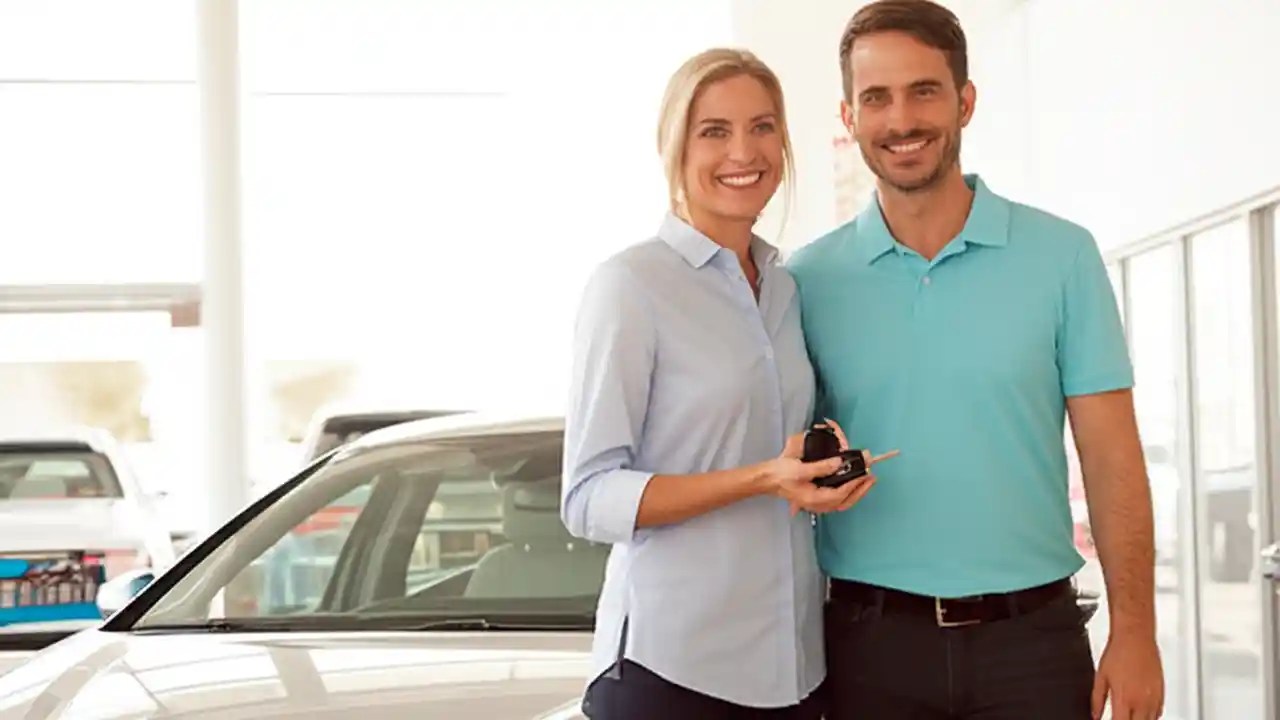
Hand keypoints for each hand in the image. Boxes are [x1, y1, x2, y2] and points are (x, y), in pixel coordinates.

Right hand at [769, 419, 889, 514]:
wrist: (767, 479)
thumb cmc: (781, 473)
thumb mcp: (800, 468)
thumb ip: (821, 467)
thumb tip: (840, 463)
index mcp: (812, 499)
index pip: (838, 495)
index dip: (853, 485)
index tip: (863, 474)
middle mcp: (816, 505)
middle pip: (844, 502)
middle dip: (860, 490)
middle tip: (871, 477)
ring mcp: (816, 504)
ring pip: (842, 503)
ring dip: (856, 492)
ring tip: (866, 480)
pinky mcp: (816, 500)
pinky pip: (837, 500)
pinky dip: (848, 493)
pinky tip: (852, 485)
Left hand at [1092, 630, 1163, 718]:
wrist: (1135, 636)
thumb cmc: (1118, 652)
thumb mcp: (1100, 677)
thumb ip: (1097, 699)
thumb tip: (1095, 715)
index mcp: (1124, 699)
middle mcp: (1142, 701)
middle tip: (1120, 717)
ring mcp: (1154, 698)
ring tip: (1130, 716)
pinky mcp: (1162, 692)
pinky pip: (1158, 712)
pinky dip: (1151, 717)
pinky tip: (1142, 714)